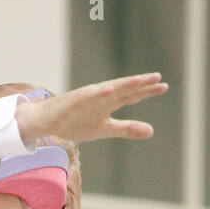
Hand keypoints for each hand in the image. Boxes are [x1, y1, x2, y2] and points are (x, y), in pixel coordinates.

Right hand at [14, 73, 166, 146]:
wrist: (46, 122)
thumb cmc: (75, 122)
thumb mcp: (105, 129)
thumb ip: (127, 129)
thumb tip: (151, 131)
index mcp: (109, 103)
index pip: (131, 95)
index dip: (147, 91)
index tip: (164, 86)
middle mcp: (101, 96)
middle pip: (123, 88)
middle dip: (139, 83)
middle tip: (157, 77)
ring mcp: (87, 97)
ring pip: (108, 89)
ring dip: (122, 84)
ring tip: (137, 80)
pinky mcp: (72, 101)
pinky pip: (87, 96)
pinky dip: (98, 92)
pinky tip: (108, 89)